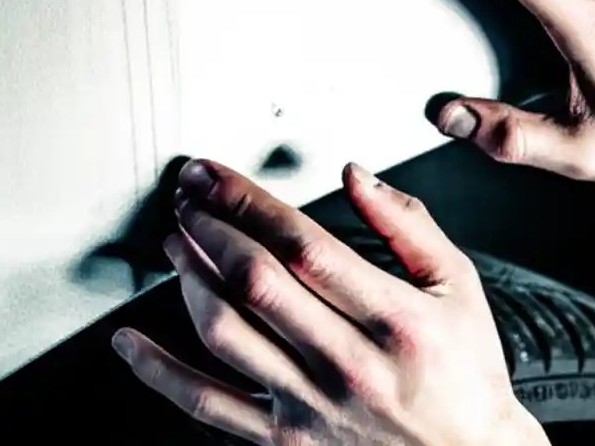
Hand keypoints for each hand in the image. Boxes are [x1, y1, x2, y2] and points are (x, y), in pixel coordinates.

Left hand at [111, 158, 548, 445]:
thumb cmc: (464, 370)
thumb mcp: (458, 285)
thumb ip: (408, 223)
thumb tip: (354, 176)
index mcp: (392, 318)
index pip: (302, 244)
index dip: (246, 200)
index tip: (213, 174)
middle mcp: (348, 364)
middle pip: (255, 280)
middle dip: (208, 226)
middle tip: (187, 197)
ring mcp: (311, 406)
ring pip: (225, 332)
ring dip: (187, 278)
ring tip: (176, 242)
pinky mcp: (285, 440)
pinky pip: (207, 405)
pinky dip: (159, 372)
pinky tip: (130, 343)